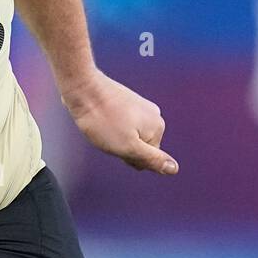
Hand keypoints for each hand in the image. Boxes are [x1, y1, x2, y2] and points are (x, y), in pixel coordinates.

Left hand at [62, 68, 177, 174]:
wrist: (83, 88)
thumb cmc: (103, 120)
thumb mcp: (128, 147)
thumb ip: (152, 159)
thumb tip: (175, 169)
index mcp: (158, 128)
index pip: (147, 159)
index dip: (127, 157)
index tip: (115, 142)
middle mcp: (153, 115)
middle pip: (139, 146)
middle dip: (121, 146)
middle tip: (107, 134)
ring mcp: (140, 106)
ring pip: (128, 135)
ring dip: (114, 137)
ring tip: (102, 125)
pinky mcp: (126, 102)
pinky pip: (121, 124)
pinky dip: (109, 126)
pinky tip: (100, 119)